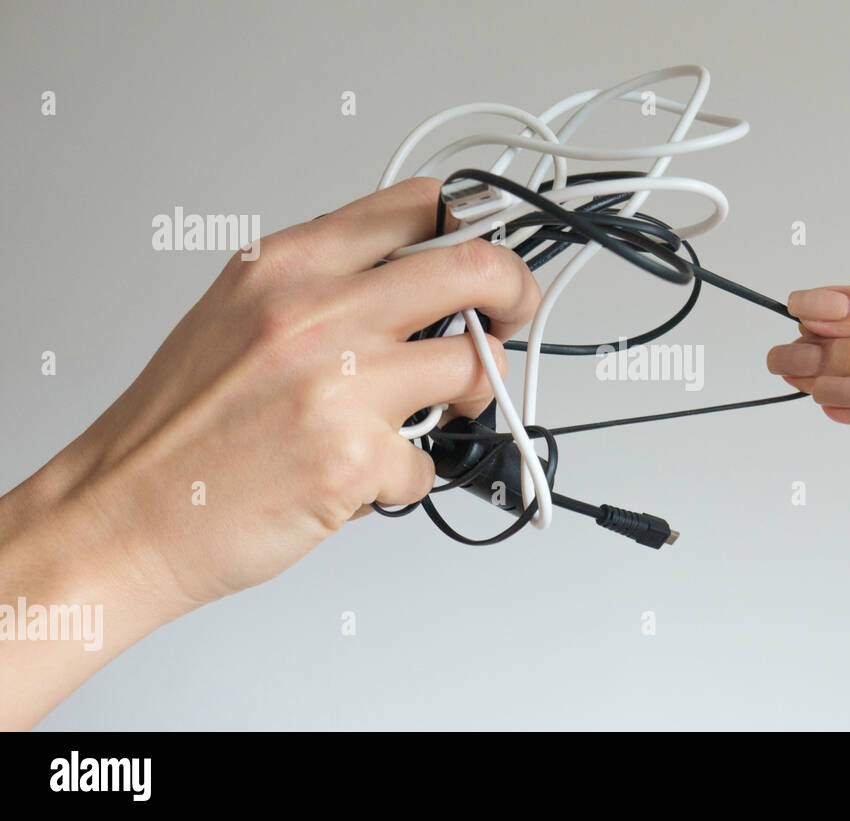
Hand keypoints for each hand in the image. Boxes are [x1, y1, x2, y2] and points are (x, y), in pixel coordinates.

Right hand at [0, 178, 538, 726]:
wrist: (125, 508)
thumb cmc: (182, 422)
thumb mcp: (241, 312)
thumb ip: (327, 285)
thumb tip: (418, 278)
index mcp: (291, 266)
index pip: (419, 206)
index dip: (472, 231)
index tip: (484, 261)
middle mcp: (319, 312)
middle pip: (476, 268)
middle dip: (517, 293)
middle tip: (512, 319)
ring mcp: (342, 383)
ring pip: (474, 367)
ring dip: (467, 399)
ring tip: (429, 417)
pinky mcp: (357, 457)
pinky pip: (430, 460)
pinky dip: (406, 475)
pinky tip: (361, 477)